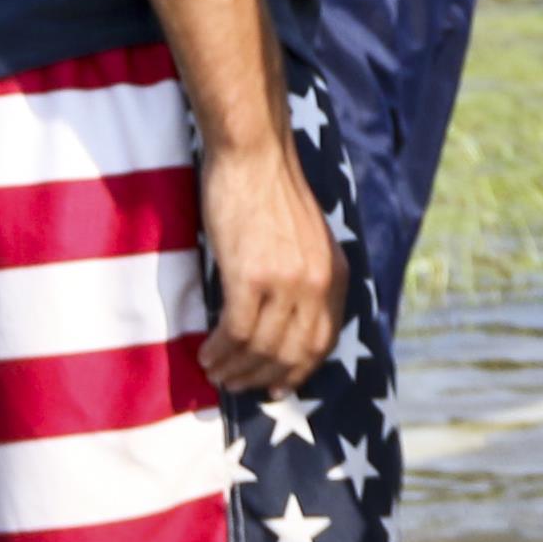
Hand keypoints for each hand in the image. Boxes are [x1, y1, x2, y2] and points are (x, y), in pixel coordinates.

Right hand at [198, 136, 342, 395]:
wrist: (254, 154)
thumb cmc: (272, 191)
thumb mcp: (308, 240)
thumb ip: (306, 277)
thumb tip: (285, 321)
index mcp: (337, 274)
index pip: (323, 340)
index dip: (299, 370)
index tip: (278, 387)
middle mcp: (318, 283)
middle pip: (293, 352)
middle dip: (264, 377)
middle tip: (238, 387)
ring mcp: (286, 282)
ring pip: (262, 347)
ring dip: (236, 368)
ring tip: (216, 373)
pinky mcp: (250, 277)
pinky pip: (236, 331)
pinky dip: (220, 350)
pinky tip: (206, 354)